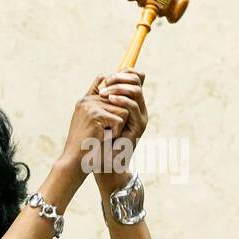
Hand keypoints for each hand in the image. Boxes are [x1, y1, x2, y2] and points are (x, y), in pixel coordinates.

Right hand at [56, 73, 131, 178]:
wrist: (74, 162)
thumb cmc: (85, 145)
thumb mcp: (92, 122)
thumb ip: (99, 106)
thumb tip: (107, 85)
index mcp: (85, 100)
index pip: (109, 91)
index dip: (114, 106)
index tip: (106, 123)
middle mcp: (87, 100)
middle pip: (120, 103)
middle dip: (117, 121)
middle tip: (101, 133)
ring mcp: (91, 106)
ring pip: (123, 110)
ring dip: (117, 127)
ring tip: (101, 135)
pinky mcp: (96, 115)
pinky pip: (120, 120)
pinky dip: (115, 133)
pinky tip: (101, 138)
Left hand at [94, 69, 147, 191]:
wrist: (103, 165)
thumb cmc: (97, 142)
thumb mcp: (99, 115)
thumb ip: (103, 98)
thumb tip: (100, 77)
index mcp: (131, 104)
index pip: (135, 79)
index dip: (123, 74)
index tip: (106, 79)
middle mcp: (139, 109)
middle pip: (137, 81)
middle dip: (120, 78)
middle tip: (104, 84)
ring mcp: (140, 117)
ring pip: (136, 91)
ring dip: (118, 88)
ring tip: (104, 93)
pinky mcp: (139, 127)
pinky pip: (132, 107)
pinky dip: (120, 100)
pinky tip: (108, 101)